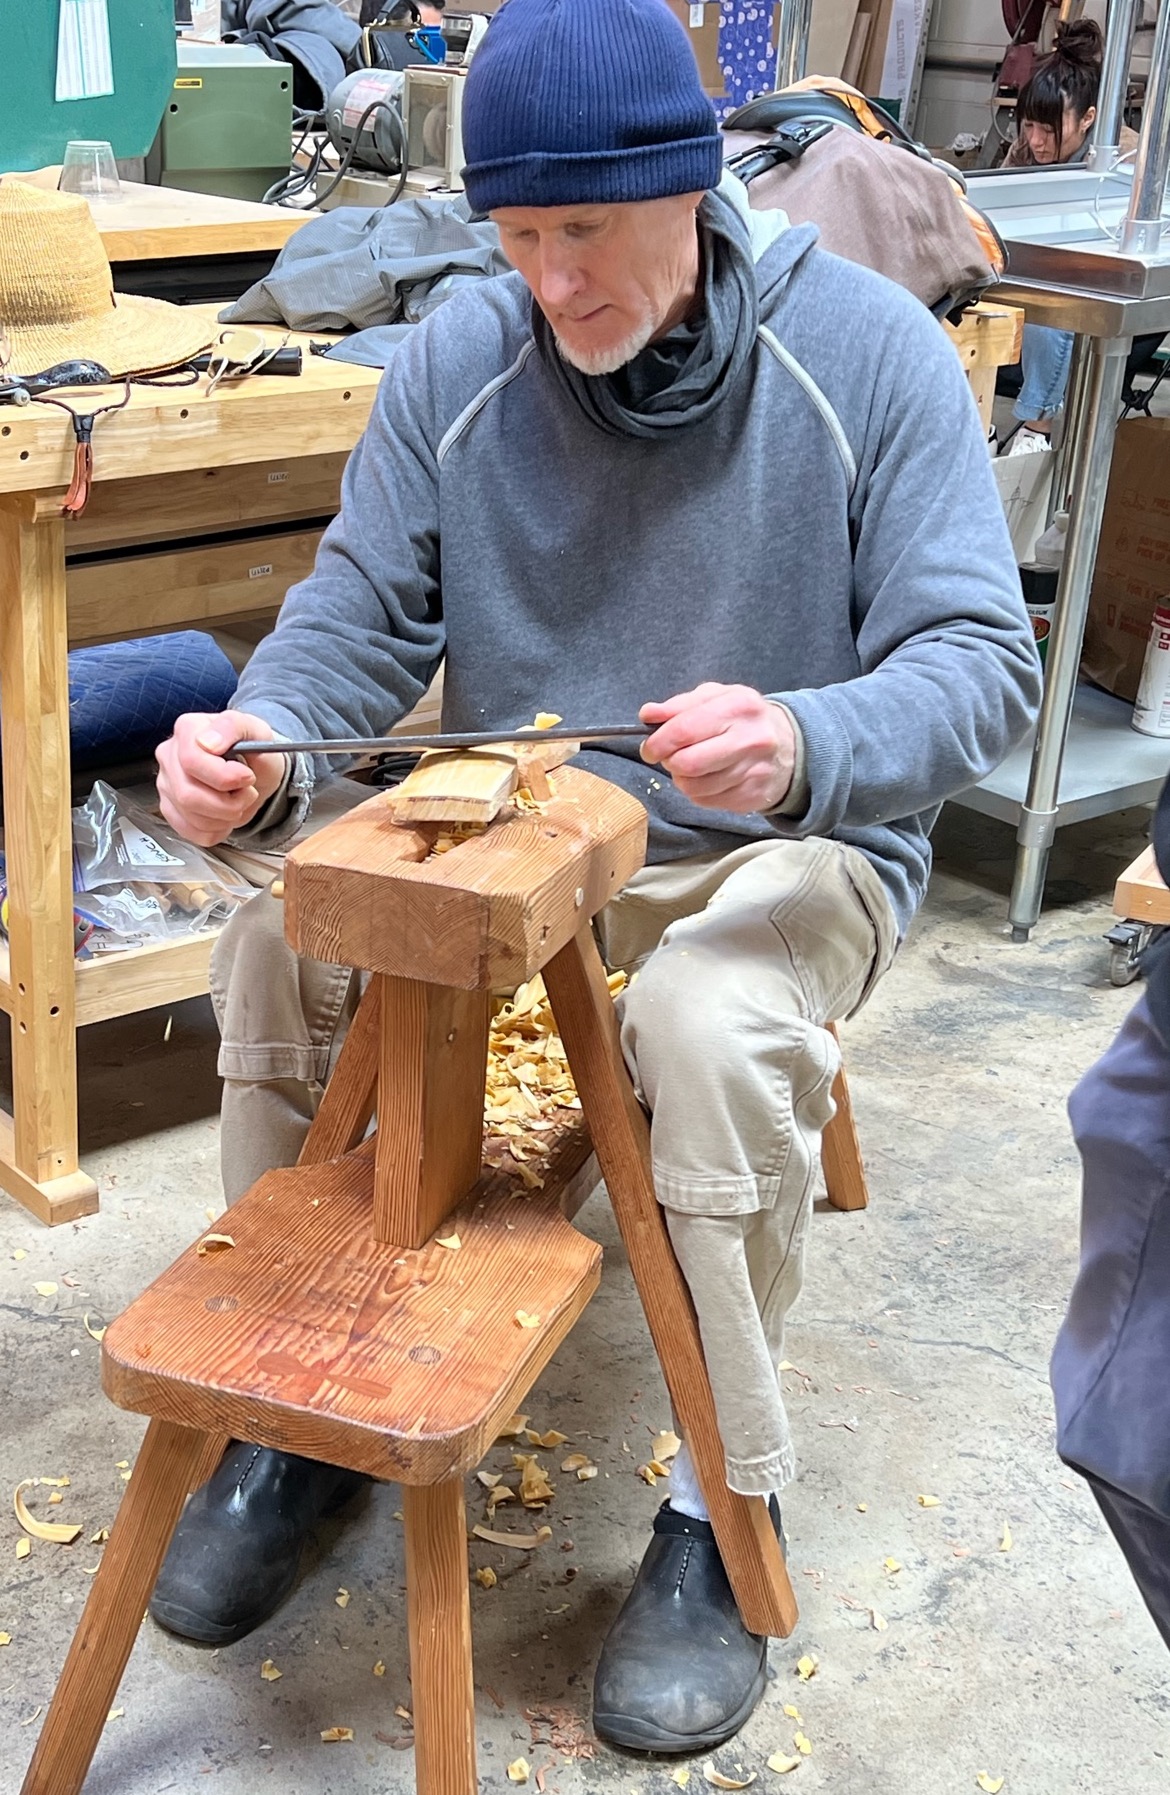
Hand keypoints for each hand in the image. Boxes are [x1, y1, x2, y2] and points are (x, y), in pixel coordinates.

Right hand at [156, 711, 287, 846]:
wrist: (255, 770)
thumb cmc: (253, 749)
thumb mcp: (254, 729)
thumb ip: (233, 727)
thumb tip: (208, 742)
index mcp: (187, 729)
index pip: (191, 760)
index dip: (225, 777)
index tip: (247, 777)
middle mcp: (170, 755)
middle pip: (187, 794)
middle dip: (227, 803)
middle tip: (247, 794)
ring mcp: (167, 783)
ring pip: (189, 815)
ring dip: (224, 817)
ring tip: (238, 802)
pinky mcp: (170, 807)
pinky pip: (189, 831)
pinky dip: (215, 830)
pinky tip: (225, 816)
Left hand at [640, 683, 796, 813]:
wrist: (789, 746)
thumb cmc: (743, 719)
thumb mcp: (715, 698)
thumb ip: (679, 705)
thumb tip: (648, 715)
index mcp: (738, 706)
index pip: (684, 730)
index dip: (658, 742)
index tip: (650, 747)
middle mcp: (750, 739)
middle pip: (688, 763)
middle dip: (669, 762)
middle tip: (670, 757)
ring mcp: (754, 771)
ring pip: (694, 787)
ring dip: (683, 779)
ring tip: (692, 766)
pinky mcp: (752, 796)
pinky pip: (706, 801)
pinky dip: (698, 792)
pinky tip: (708, 778)